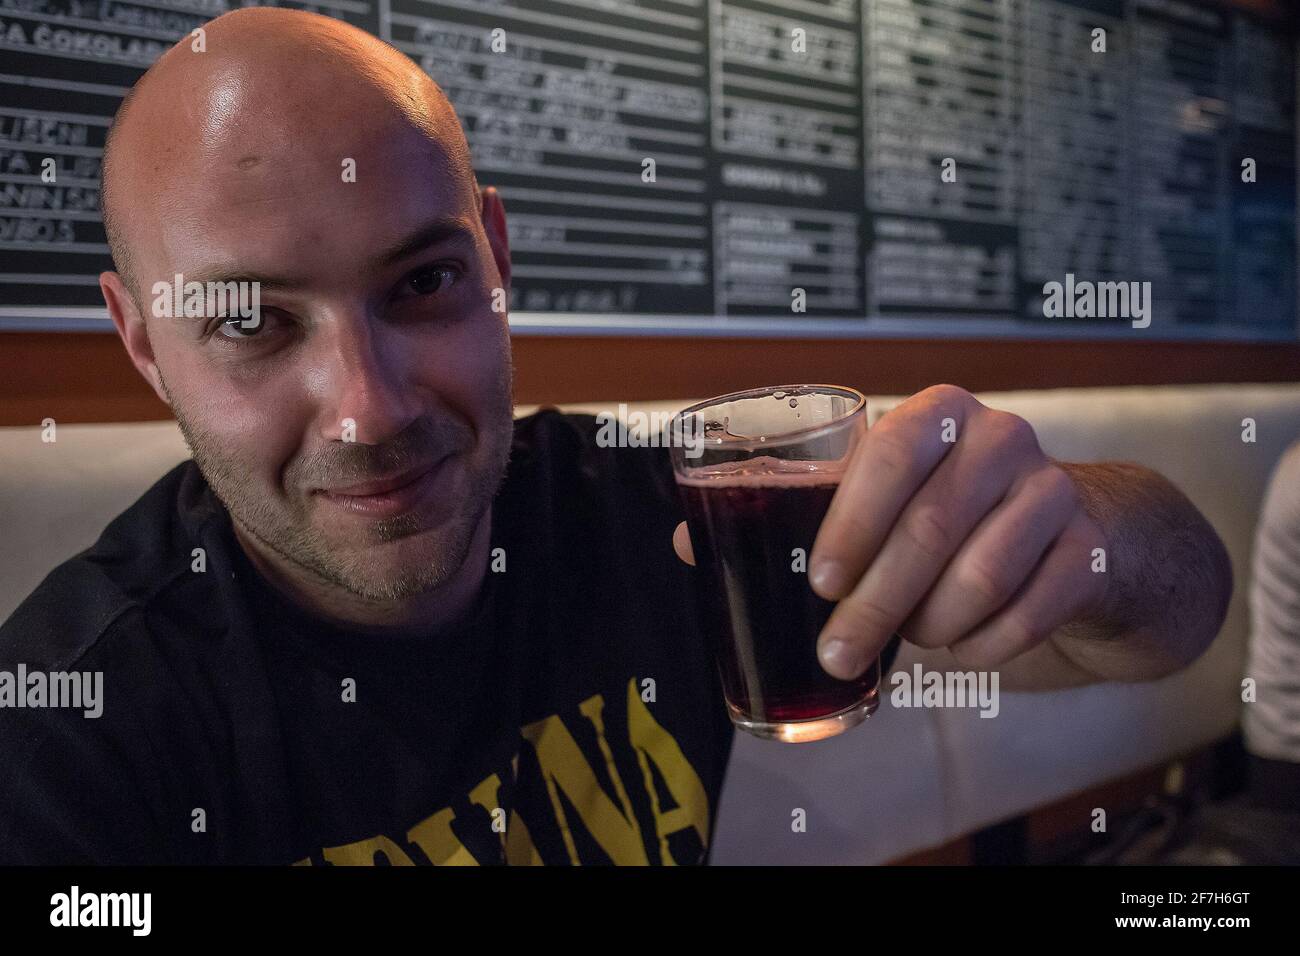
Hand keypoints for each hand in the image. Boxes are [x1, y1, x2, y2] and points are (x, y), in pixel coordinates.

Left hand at [672, 384, 1109, 680]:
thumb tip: (688, 540)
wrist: (1064, 526)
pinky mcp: (1088, 548)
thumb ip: (798, 511)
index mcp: (936, 412)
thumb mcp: (878, 496)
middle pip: (932, 526)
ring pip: (983, 573)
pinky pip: (1032, 611)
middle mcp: (1000, 437)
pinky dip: (987, 646)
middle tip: (836, 652)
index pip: (889, 453)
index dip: (851, 521)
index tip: (819, 582)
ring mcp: (1053, 489)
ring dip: (932, 625)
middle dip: (874, 604)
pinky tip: (962, 651)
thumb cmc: (943, 510)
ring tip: (907, 642)